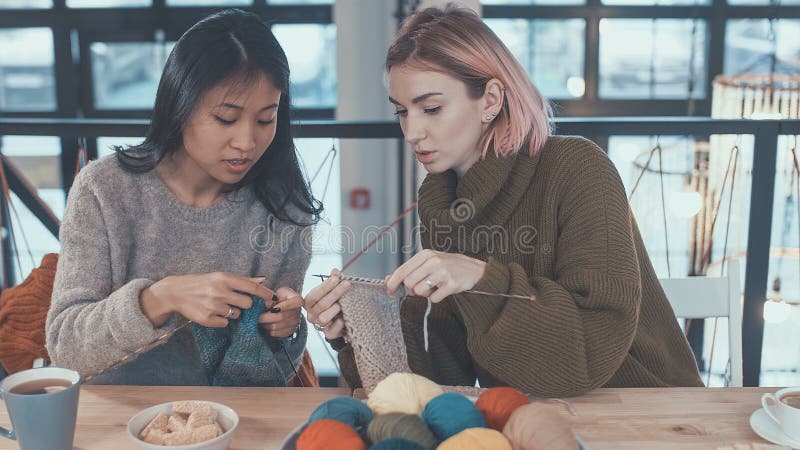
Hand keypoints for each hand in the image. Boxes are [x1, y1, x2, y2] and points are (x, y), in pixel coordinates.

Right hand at [141, 272, 273, 327]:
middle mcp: (219, 291)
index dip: (265, 294)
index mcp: (224, 278)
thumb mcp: (221, 277)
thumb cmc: (202, 283)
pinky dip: (221, 320)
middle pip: (247, 304)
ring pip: (237, 315)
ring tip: (220, 306)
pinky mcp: (207, 319)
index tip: (272, 298)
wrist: (176, 292)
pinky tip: (212, 312)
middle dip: (246, 305)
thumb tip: (264, 280)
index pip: (252, 287)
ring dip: (233, 313)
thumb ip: (243, 280)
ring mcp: (213, 306)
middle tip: (236, 302)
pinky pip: (225, 323)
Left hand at [258, 287, 302, 337]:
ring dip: (266, 324)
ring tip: (260, 320)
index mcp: (297, 300)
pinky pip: (276, 333)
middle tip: (258, 315)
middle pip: (282, 316)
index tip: (273, 308)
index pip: (296, 303)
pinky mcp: (289, 331)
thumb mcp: (275, 294)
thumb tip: (266, 304)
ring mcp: (295, 323)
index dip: (285, 306)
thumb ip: (271, 298)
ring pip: (277, 326)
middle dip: (267, 317)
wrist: (280, 305)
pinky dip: (268, 330)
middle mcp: (298, 312)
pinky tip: (266, 325)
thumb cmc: (277, 297)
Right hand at [303, 268, 349, 339]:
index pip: (314, 295)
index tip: (336, 278)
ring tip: (343, 304)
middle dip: (335, 293)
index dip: (325, 286)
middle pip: (321, 305)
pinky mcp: (328, 334)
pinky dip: (338, 325)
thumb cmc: (333, 302)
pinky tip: (343, 319)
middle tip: (346, 284)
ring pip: (323, 318)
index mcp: (309, 303)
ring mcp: (319, 325)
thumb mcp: (332, 290)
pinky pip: (330, 332)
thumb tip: (335, 270)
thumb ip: (333, 280)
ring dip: (334, 310)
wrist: (338, 320)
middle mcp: (312, 314)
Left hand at [386, 249, 485, 302]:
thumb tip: (388, 280)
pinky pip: (434, 298)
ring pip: (420, 291)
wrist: (474, 269)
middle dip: (412, 290)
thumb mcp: (428, 263)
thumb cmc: (448, 266)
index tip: (389, 290)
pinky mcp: (451, 284)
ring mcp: (443, 272)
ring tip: (434, 287)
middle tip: (421, 288)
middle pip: (409, 283)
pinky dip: (436, 298)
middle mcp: (433, 261)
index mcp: (425, 255)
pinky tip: (443, 290)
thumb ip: (409, 270)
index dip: (393, 282)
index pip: (402, 270)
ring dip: (425, 294)